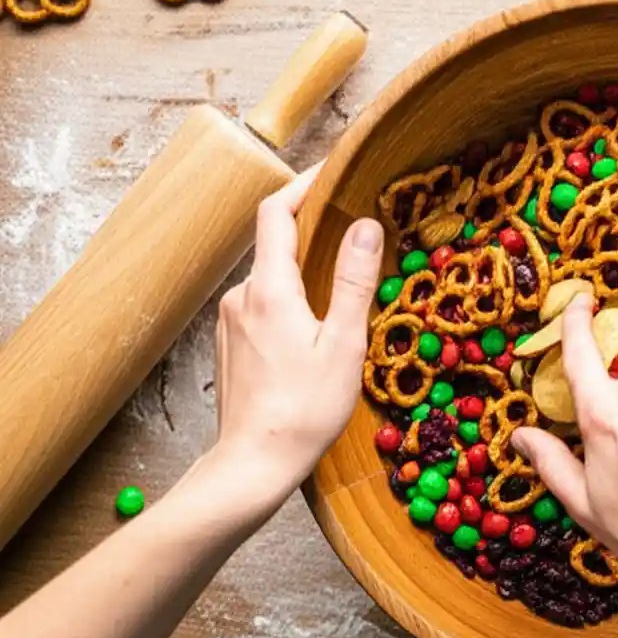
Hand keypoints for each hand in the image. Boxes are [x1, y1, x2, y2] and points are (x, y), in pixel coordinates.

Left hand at [211, 166, 383, 503]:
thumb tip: (366, 224)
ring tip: (345, 292)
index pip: (276, 213)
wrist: (253, 465)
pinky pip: (264, 307)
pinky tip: (317, 332)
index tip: (334, 172)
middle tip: (357, 231)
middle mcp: (241, 297)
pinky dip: (292, 303)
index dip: (304, 184)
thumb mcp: (344, 344)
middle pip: (276, 245)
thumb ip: (354, 281)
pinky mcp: (232, 346)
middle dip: (315, 233)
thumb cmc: (305, 410)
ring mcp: (231, 322)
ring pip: (272, 280)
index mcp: (269, 289)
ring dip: (306, 275)